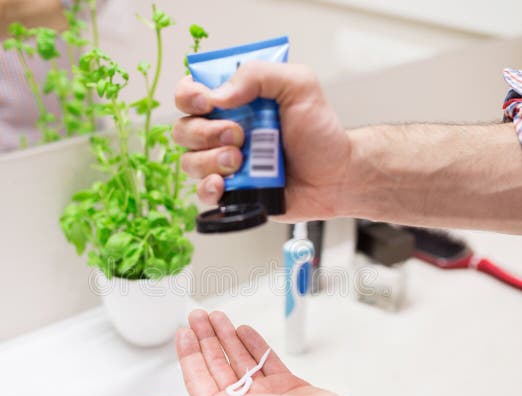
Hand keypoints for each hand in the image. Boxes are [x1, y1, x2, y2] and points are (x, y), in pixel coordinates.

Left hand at [132, 309, 366, 395]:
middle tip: (198, 314)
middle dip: (206, 339)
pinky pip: (267, 362)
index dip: (188, 354)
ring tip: (219, 316)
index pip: (197, 377)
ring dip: (228, 338)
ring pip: (241, 361)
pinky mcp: (288, 390)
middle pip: (217, 365)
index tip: (182, 332)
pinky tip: (246, 331)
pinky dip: (255, 346)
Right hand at [172, 63, 354, 220]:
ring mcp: (225, 163)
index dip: (189, 96)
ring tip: (241, 160)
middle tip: (238, 135)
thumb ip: (259, 75)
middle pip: (184, 129)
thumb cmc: (321, 133)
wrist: (337, 175)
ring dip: (211, 160)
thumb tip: (219, 94)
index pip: (190, 93)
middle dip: (205, 132)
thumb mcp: (299, 86)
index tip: (208, 102)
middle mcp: (224, 132)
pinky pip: (201, 192)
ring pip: (189, 162)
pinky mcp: (231, 191)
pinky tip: (225, 184)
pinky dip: (208, 188)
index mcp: (235, 102)